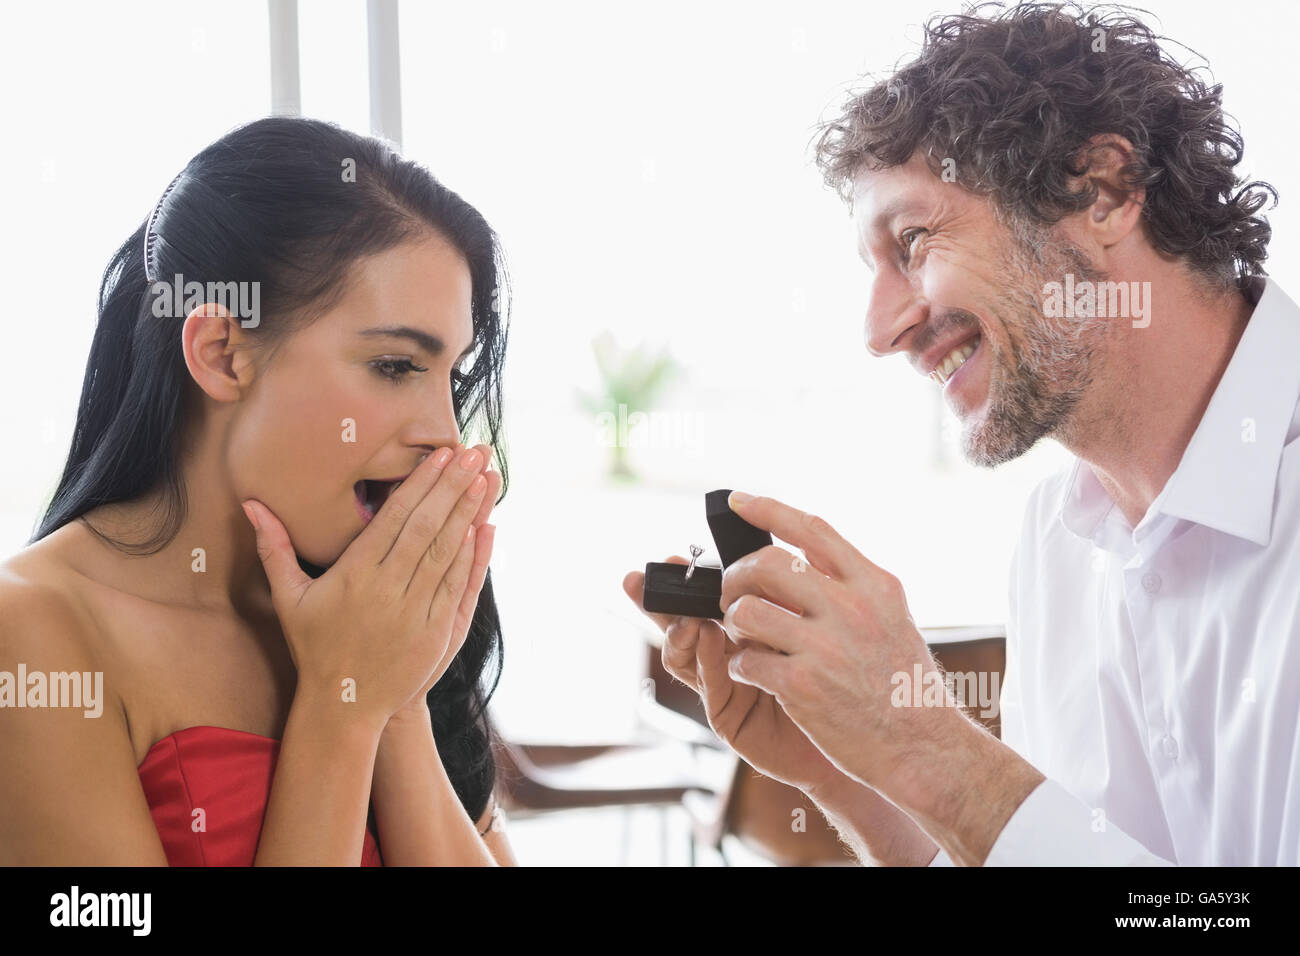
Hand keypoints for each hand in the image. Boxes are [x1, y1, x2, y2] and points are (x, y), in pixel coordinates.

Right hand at [242, 443, 496, 730]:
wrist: (344, 704)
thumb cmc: (315, 646)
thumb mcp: (289, 598)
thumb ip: (274, 548)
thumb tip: (251, 504)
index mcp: (354, 575)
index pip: (394, 518)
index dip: (421, 485)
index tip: (441, 455)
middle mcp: (386, 589)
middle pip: (425, 528)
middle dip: (452, 486)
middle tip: (474, 453)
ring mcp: (413, 611)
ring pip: (445, 552)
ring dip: (468, 513)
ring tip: (485, 478)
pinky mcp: (434, 631)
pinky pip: (454, 585)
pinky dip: (469, 555)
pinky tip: (482, 526)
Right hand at [621, 556, 841, 794]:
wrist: (860, 734)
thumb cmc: (840, 676)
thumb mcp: (809, 626)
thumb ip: (783, 598)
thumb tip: (766, 554)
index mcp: (743, 628)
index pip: (704, 599)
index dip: (684, 581)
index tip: (674, 559)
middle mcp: (726, 656)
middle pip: (679, 623)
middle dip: (657, 603)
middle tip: (641, 582)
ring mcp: (723, 685)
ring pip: (683, 655)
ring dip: (679, 631)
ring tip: (688, 616)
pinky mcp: (727, 716)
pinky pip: (708, 684)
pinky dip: (704, 659)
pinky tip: (706, 636)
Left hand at [716, 492, 947, 791]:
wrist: (924, 748)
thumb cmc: (904, 685)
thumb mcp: (893, 618)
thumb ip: (851, 586)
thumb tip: (800, 553)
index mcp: (874, 585)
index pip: (812, 529)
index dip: (768, 509)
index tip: (737, 501)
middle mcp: (851, 608)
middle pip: (766, 563)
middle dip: (735, 576)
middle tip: (732, 594)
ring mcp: (825, 646)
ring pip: (746, 610)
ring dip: (734, 623)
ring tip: (745, 637)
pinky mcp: (803, 685)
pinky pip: (746, 659)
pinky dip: (741, 665)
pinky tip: (756, 674)